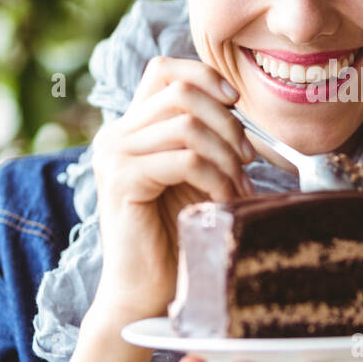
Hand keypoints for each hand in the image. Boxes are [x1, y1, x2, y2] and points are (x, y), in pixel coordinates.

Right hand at [91, 56, 256, 322]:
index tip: (236, 103)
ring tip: (239, 188)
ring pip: (186, 125)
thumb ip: (204, 137)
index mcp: (132, 127)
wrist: (147, 292)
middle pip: (181, 93)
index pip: (163, 69)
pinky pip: (184, 160)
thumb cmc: (176, 236)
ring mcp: (113, 156)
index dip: (203, 75)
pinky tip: (224, 201)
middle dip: (227, 123)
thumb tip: (239, 105)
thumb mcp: (196, 175)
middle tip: (249, 161)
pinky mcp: (122, 181)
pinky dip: (216, 178)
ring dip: (226, 156)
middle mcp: (115, 135)